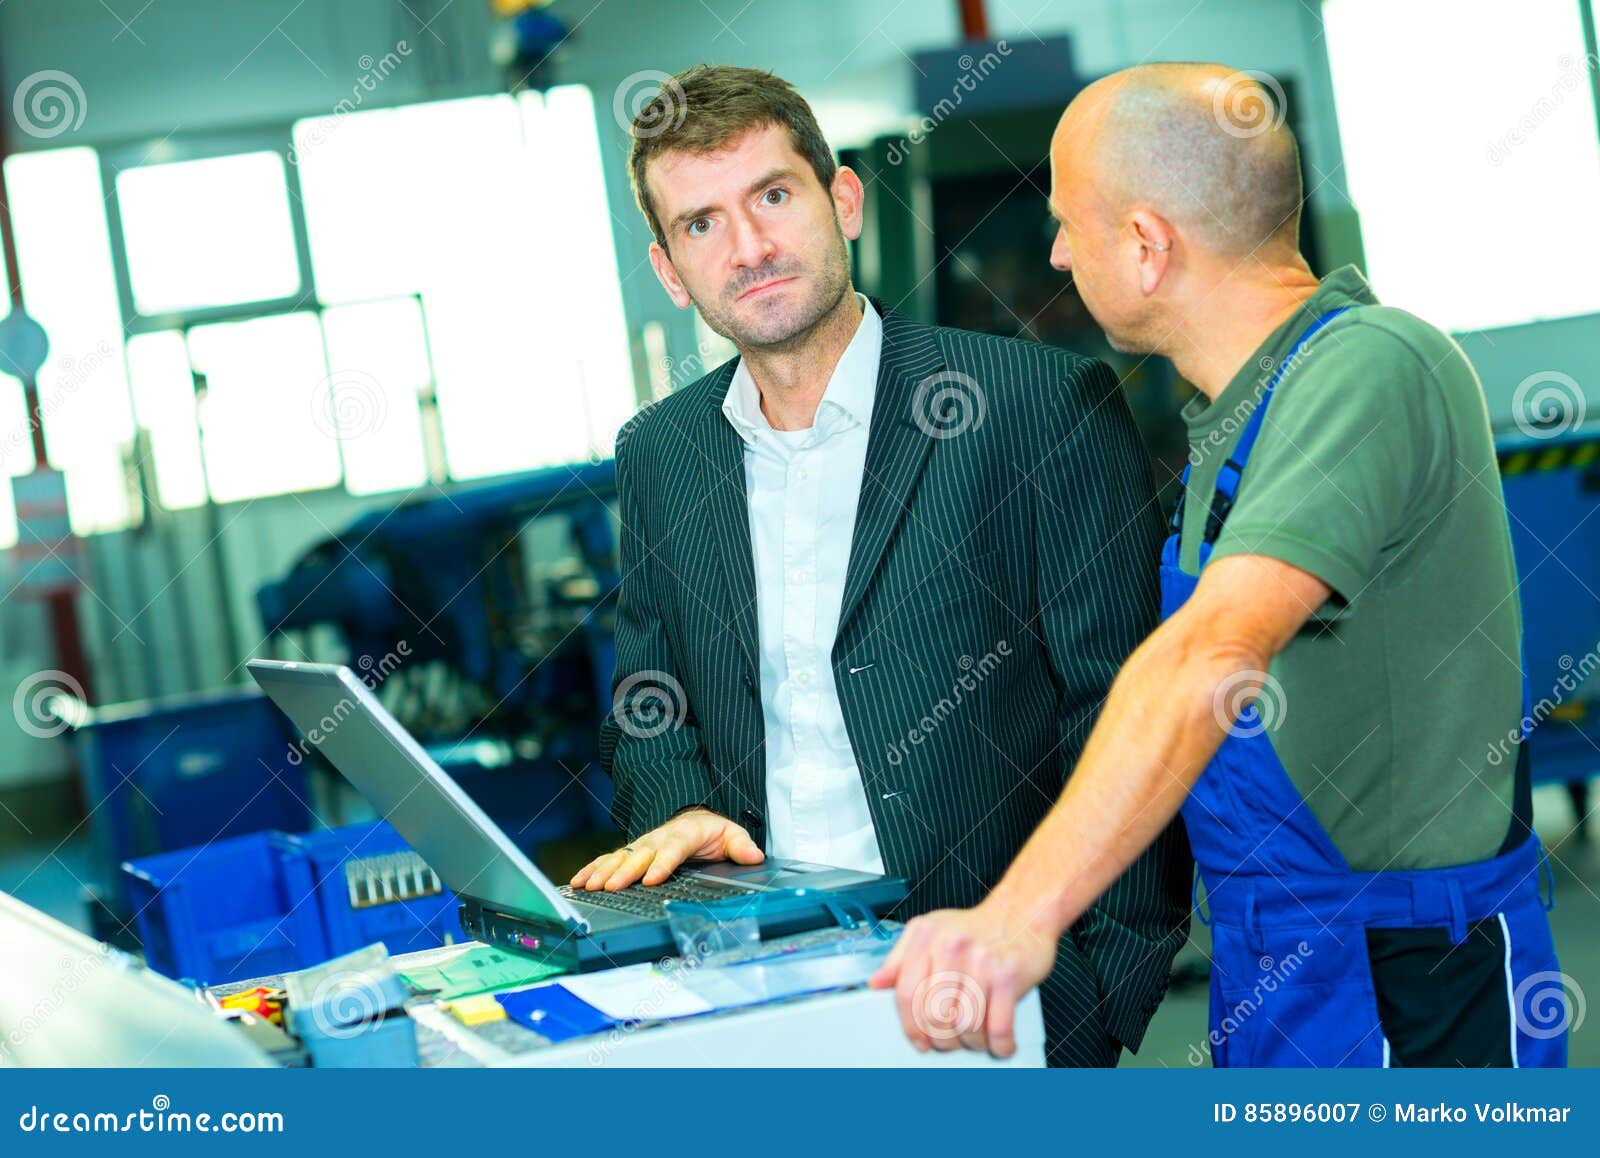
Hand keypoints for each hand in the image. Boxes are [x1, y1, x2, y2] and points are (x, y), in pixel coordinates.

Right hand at [569, 809, 763, 890]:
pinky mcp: (631, 853)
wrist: (694, 819)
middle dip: (625, 871)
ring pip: (620, 857)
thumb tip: (754, 856)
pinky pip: (609, 860)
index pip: (673, 850)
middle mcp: (659, 838)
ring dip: (603, 871)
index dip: (662, 864)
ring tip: (589, 885)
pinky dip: (592, 869)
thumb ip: (741, 845)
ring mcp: (642, 845)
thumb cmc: (710, 831)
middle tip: (611, 886)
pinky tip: (579, 882)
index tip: (652, 879)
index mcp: (684, 834)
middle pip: (640, 855)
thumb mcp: (731, 834)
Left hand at [868, 899, 1057, 1057]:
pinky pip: (998, 1026)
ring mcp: (981, 961)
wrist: (1022, 913)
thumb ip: (900, 958)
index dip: (911, 1026)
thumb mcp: (930, 932)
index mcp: (926, 937)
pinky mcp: (1008, 975)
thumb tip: (876, 983)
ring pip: (966, 1025)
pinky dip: (999, 1045)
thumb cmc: (975, 929)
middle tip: (949, 1043)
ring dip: (971, 1043)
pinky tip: (999, 1044)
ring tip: (975, 1040)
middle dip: (942, 1039)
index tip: (919, 1040)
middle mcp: (951, 946)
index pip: (905, 993)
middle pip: (934, 1015)